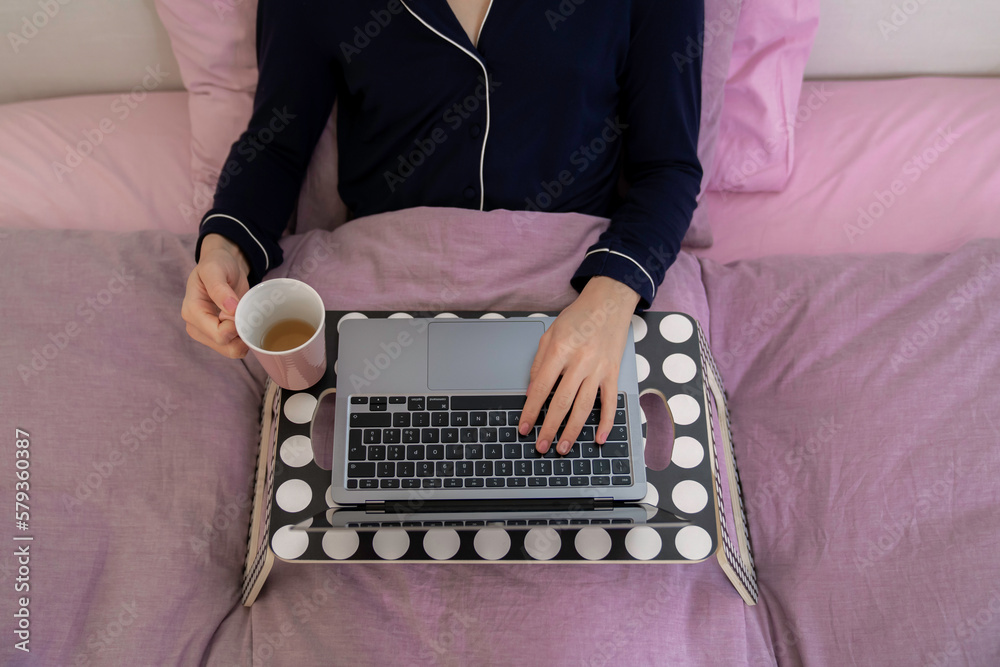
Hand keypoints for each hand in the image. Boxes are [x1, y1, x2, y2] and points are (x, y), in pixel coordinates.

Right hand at [181, 233, 251, 357]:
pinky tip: (246, 323)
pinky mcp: (218, 336)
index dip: (236, 326)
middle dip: (241, 333)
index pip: (218, 334)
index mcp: (192, 312)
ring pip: (231, 351)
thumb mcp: (215, 270)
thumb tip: (230, 309)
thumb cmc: (216, 265)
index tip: (241, 309)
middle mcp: (196, 327)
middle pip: (225, 347)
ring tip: (246, 316)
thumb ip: (219, 289)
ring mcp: (207, 334)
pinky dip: (244, 339)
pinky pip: (235, 348)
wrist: (223, 264)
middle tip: (245, 312)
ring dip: (244, 338)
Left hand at [518, 276, 640, 453]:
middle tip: (541, 446)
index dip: (531, 410)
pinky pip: (610, 402)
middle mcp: (580, 361)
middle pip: (562, 402)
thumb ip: (539, 363)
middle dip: (550, 428)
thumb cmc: (578, 317)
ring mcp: (599, 369)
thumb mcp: (549, 334)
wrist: (609, 303)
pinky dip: (606, 422)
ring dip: (573, 431)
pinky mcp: (613, 373)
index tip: (524, 427)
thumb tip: (532, 391)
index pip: (541, 387)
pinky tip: (599, 438)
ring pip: (584, 407)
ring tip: (563, 447)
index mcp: (560, 350)